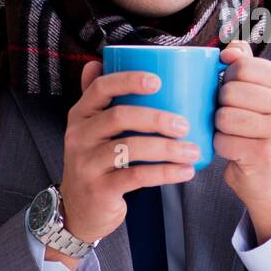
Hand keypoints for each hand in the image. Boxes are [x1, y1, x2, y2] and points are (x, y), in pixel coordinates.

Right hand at [54, 61, 197, 261]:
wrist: (79, 210)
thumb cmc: (95, 162)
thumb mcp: (91, 130)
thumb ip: (98, 99)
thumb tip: (99, 60)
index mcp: (81, 115)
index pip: (100, 88)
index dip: (128, 80)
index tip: (158, 81)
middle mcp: (79, 136)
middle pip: (119, 116)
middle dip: (156, 118)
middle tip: (184, 124)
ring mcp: (86, 163)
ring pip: (130, 148)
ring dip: (167, 149)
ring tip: (191, 151)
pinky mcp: (99, 189)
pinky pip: (136, 177)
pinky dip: (165, 173)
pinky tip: (184, 172)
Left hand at [215, 39, 270, 243]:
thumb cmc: (260, 131)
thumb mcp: (260, 94)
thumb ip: (246, 65)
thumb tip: (231, 49)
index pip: (243, 66)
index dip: (229, 79)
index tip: (238, 95)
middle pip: (230, 91)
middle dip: (222, 106)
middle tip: (235, 118)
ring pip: (224, 116)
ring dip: (220, 128)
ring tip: (236, 134)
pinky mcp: (266, 155)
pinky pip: (223, 141)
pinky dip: (221, 147)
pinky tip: (236, 151)